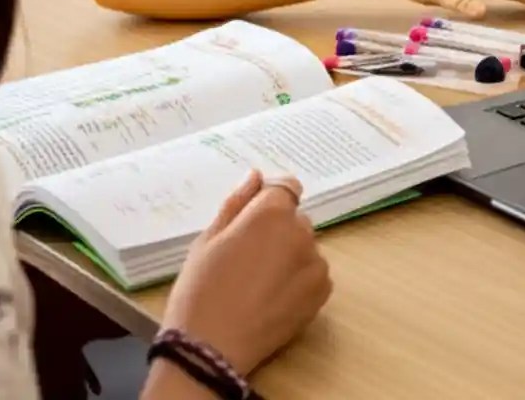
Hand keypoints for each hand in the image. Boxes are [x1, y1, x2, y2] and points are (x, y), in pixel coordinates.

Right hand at [161, 170, 331, 375]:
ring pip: (304, 247)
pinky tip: (272, 297)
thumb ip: (236, 204)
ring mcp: (316, 262)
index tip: (254, 216)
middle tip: (247, 257)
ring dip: (289, 254)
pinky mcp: (323, 290)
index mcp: (271, 213)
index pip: (286, 186)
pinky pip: (313, 272)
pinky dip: (299, 279)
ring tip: (258, 283)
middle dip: (277, 229)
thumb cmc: (200, 289)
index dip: (271, 198)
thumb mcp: (208, 240)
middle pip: (295, 219)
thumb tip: (255, 176)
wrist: (212, 347)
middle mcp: (301, 232)